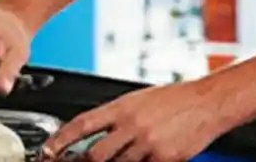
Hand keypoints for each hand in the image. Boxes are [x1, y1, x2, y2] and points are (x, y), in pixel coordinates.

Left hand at [43, 80, 229, 161]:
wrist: (208, 102)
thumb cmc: (176, 99)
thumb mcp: (140, 100)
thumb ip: (117, 117)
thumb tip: (93, 133)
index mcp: (124, 106)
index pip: (82, 124)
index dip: (60, 140)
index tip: (47, 151)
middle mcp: (133, 124)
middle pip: (95, 154)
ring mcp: (148, 143)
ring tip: (118, 159)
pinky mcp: (164, 158)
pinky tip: (143, 159)